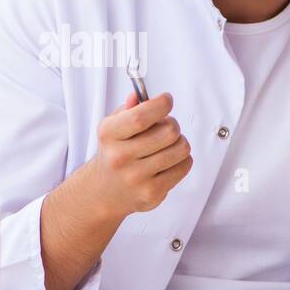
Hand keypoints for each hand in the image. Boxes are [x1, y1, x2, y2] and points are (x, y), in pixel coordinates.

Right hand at [88, 91, 192, 219]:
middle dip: (172, 124)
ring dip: (179, 142)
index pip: (139, 118)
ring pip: (181, 148)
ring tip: (167, 145)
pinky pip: (184, 166)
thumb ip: (128, 109)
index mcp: (109, 135)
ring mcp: (137, 178)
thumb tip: (139, 96)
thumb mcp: (113, 126)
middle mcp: (120, 157)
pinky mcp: (152, 193)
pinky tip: (168, 161)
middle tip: (165, 127)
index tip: (166, 100)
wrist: (105, 191)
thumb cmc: (115, 151)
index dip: (160, 105)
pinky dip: (182, 159)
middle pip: (169, 131)